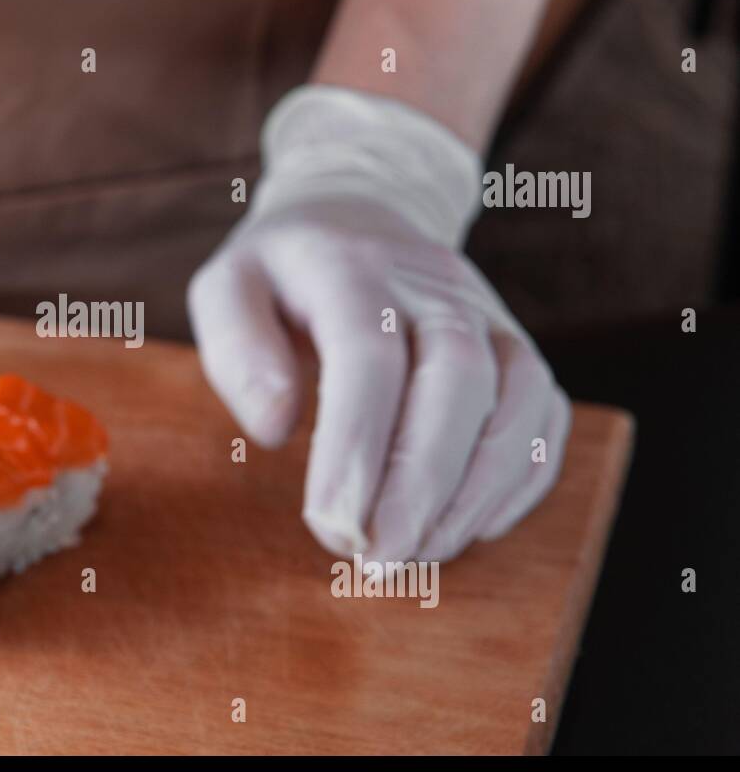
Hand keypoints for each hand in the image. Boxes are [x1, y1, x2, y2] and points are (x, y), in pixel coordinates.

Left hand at [188, 86, 570, 562]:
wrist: (359, 213)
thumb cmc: (282, 273)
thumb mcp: (227, 288)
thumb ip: (235, 348)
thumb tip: (275, 428)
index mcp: (352, 268)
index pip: (368, 358)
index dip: (355, 448)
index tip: (330, 524)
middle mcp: (435, 285)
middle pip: (459, 379)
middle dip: (424, 483)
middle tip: (380, 559)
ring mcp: (488, 315)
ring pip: (520, 400)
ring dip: (476, 493)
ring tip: (418, 556)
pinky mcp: (516, 348)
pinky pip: (545, 416)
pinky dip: (518, 481)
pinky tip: (469, 528)